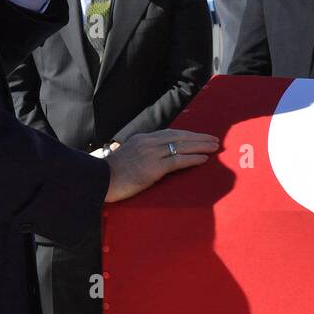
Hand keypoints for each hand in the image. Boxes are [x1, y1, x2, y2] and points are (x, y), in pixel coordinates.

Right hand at [104, 129, 219, 202]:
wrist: (99, 180)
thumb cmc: (111, 174)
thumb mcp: (128, 156)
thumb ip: (142, 153)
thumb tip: (156, 157)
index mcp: (143, 138)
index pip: (170, 133)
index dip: (187, 135)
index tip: (200, 136)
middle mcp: (148, 142)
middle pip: (180, 136)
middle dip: (198, 138)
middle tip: (214, 140)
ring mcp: (151, 153)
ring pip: (182, 146)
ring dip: (201, 146)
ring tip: (214, 147)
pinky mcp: (153, 167)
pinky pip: (178, 160)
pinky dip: (193, 158)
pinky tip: (204, 159)